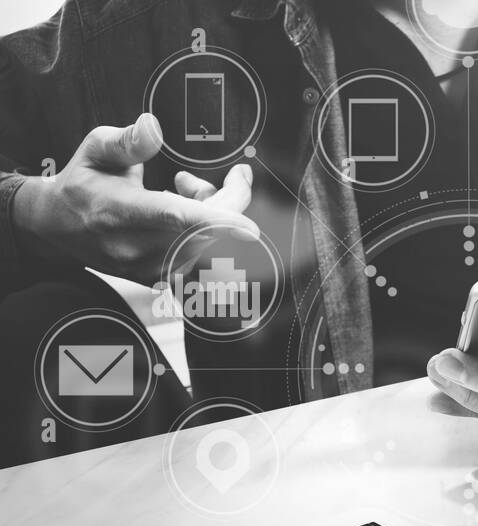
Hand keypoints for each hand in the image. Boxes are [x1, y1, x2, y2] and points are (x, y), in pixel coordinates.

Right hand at [12, 112, 259, 283]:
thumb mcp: (96, 149)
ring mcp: (151, 269)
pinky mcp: (162, 279)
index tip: (250, 229)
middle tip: (200, 176)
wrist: (60, 227)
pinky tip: (179, 217)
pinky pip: (203, 253)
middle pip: (209, 227)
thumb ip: (127, 141)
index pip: (176, 219)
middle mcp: (137, 248)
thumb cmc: (84, 182)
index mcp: (120, 213)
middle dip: (221, 196)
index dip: (218, 222)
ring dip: (209, 211)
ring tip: (178, 189)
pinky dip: (202, 230)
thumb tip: (153, 127)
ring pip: (211, 240)